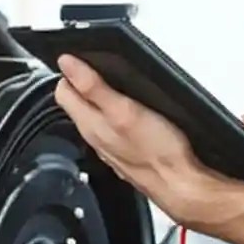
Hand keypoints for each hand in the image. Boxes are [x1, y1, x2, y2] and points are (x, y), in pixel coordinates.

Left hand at [52, 54, 222, 226]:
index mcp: (89, 124)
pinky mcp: (126, 152)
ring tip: (109, 82)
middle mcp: (95, 136)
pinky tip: (127, 111)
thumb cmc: (157, 152)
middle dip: (80, 82)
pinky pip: (111, 129)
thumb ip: (93, 87)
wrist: (180, 184)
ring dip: (96, 98)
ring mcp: (110, 146)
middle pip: (76, 104)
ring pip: (93, 116)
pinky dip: (113, 115)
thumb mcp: (124, 110)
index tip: (80, 58)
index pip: (63, 91)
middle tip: (94, 65)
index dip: (70, 71)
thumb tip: (67, 64)